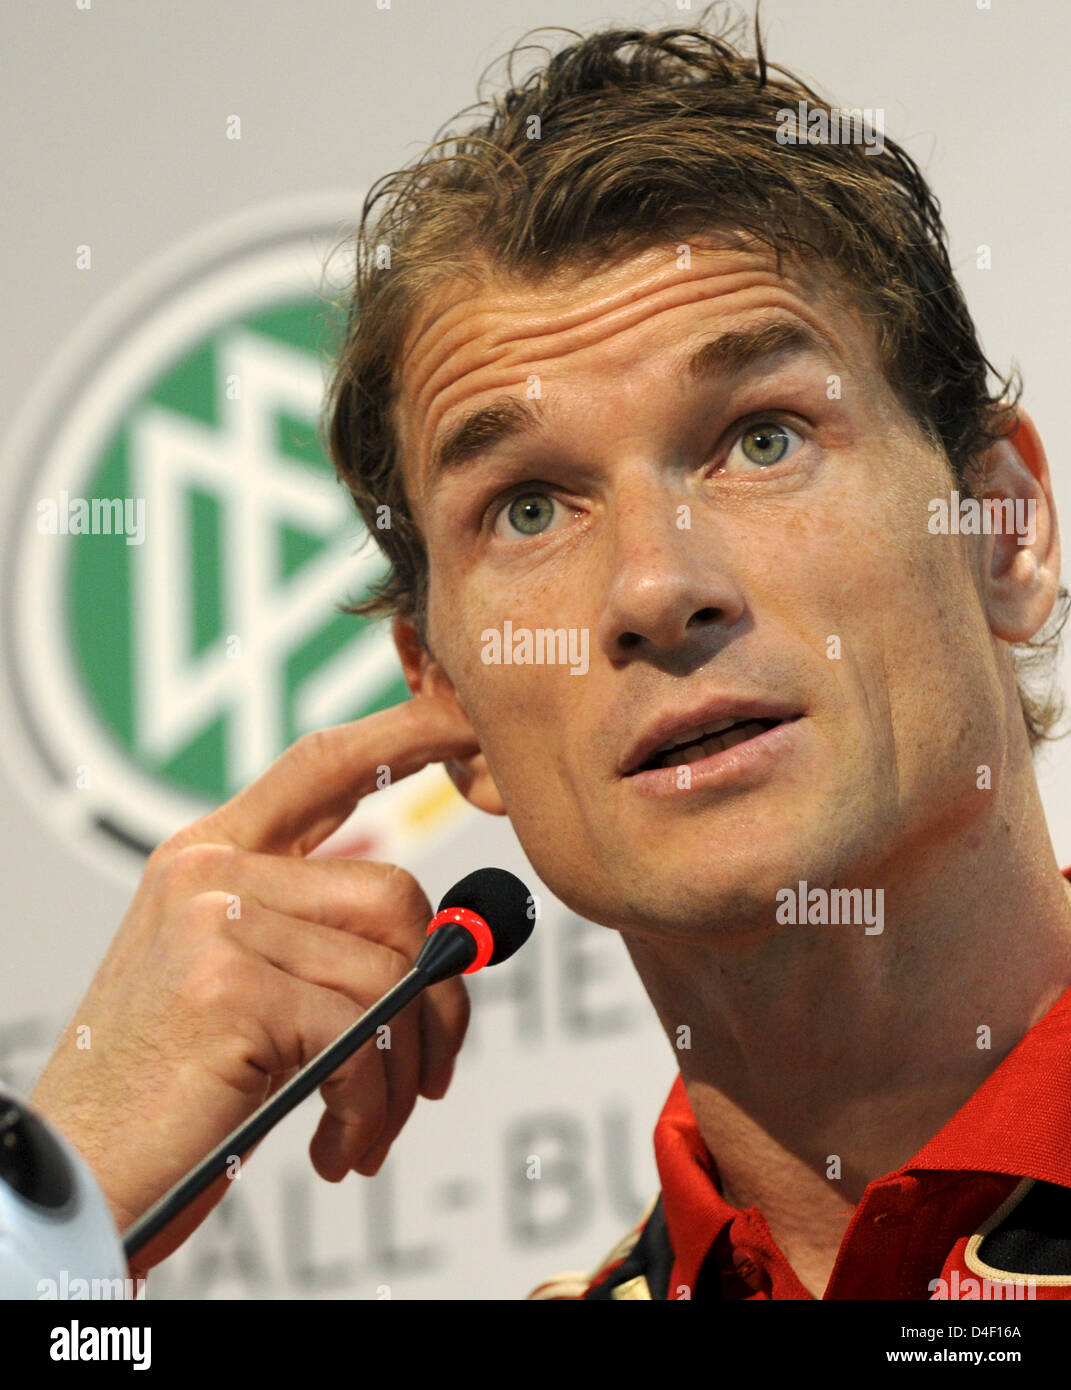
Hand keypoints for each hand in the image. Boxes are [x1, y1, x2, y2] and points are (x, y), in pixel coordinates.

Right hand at [29, 695, 480, 1273]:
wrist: (77, 1177)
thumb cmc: (170, 1093)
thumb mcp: (242, 990)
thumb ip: (322, 942)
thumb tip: (456, 943)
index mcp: (208, 858)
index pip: (324, 767)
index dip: (403, 736)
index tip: (463, 724)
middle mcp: (209, 872)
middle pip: (395, 898)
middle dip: (436, 999)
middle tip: (426, 1075)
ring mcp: (214, 923)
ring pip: (390, 977)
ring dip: (401, 1072)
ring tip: (367, 1130)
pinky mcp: (227, 987)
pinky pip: (361, 1038)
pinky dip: (370, 1106)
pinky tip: (339, 1146)